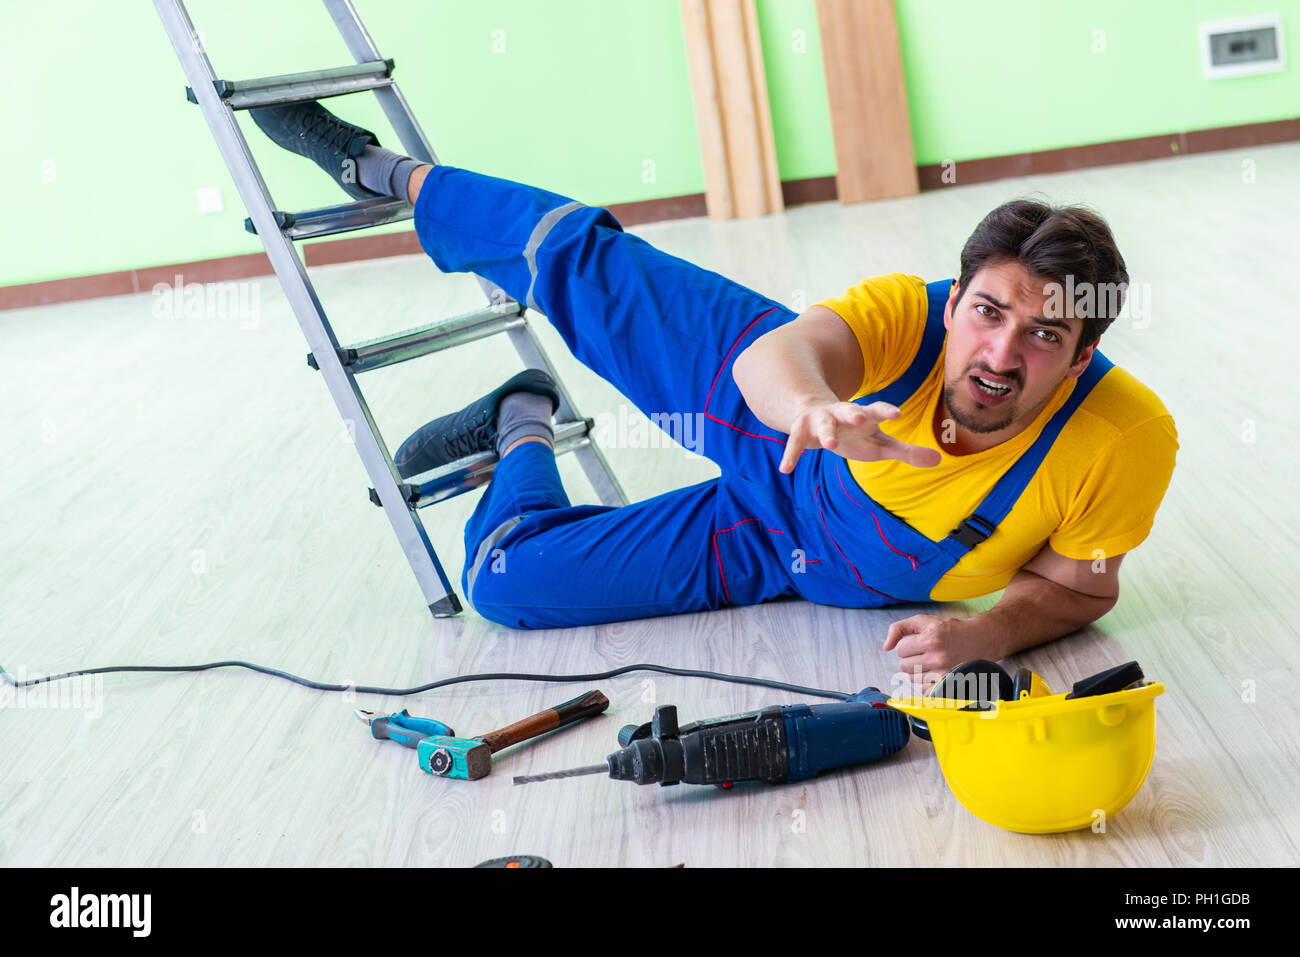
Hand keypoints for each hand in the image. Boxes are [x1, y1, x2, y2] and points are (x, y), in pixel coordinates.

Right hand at [779, 400, 941, 473]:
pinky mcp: (801, 432)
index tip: (896, 415)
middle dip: (851, 413)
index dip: (885, 411)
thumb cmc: (855, 432)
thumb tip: (939, 460)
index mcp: (864, 416)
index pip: (876, 410)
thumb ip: (906, 452)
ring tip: (829, 446)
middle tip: (858, 417)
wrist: (815, 415)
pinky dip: (791, 455)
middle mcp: (841, 414)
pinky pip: (795, 443)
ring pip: (822, 423)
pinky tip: (785, 470)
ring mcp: (820, 420)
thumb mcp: (880, 443)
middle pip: (847, 410)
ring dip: (825, 432)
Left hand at [882, 614, 995, 691]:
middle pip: (903, 666)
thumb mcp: (924, 621)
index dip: (906, 645)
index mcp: (930, 640)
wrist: (979, 639)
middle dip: (910, 658)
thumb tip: (885, 647)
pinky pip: (923, 690)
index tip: (917, 643)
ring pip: (911, 679)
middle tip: (924, 652)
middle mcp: (937, 658)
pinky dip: (924, 683)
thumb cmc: (950, 630)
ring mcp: (943, 673)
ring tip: (929, 662)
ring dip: (916, 671)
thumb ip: (899, 629)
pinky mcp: (948, 684)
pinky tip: (933, 672)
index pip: (899, 649)